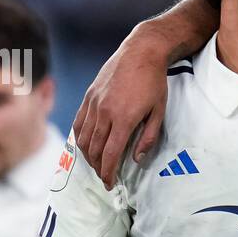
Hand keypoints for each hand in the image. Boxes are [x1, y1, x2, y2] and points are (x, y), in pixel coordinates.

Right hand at [72, 27, 170, 188]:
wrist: (141, 52)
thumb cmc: (154, 82)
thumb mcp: (159, 112)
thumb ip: (147, 138)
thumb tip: (136, 159)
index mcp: (123, 119)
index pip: (110, 155)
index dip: (108, 173)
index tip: (110, 184)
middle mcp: (104, 113)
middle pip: (95, 150)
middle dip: (99, 168)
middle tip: (105, 177)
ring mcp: (94, 103)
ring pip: (84, 138)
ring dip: (88, 156)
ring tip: (97, 164)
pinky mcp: (89, 96)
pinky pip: (79, 122)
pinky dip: (80, 138)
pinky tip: (86, 145)